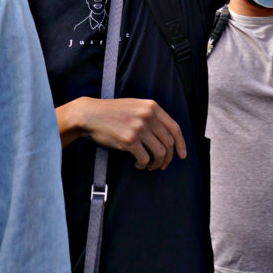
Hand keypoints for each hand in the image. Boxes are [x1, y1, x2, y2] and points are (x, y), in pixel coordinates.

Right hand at [71, 96, 187, 169]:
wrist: (89, 115)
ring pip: (159, 153)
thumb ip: (151, 116)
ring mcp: (139, 128)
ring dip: (155, 164)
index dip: (181, 144)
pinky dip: (143, 166)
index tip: (182, 155)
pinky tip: (137, 165)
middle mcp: (148, 116)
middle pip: (168, 143)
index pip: (174, 128)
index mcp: (152, 106)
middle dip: (167, 158)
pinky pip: (144, 159)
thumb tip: (166, 136)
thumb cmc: (110, 112)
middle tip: (161, 165)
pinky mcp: (129, 140)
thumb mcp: (135, 106)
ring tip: (148, 166)